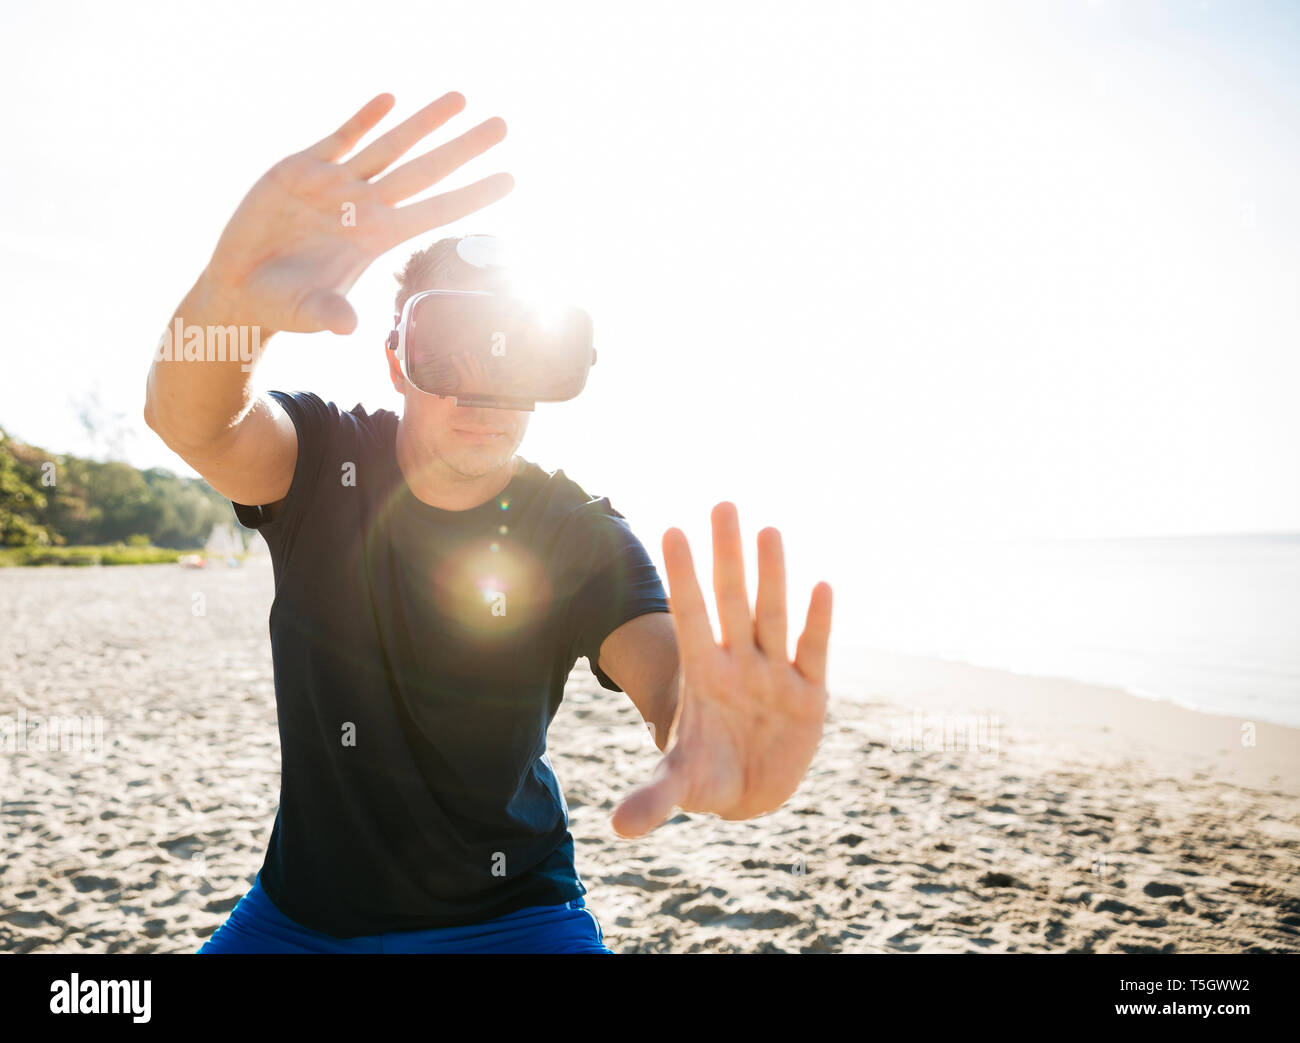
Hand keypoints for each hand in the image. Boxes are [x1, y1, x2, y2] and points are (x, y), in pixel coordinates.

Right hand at [201, 92, 512, 335]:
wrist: (240, 284)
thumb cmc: (282, 304)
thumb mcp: (306, 311)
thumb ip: (328, 314)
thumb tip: (348, 327)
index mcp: (375, 239)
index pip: (435, 211)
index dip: (472, 195)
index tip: (510, 180)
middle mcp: (364, 207)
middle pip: (424, 171)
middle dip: (463, 148)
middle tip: (503, 126)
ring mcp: (336, 184)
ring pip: (390, 146)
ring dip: (424, 122)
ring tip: (461, 98)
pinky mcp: (301, 168)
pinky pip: (339, 138)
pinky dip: (363, 119)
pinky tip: (389, 100)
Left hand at [610, 502, 832, 837]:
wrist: (751, 790)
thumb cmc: (708, 774)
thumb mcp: (680, 785)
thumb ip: (654, 798)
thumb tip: (616, 829)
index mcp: (703, 675)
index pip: (690, 616)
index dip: (683, 578)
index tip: (671, 531)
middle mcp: (739, 664)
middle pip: (733, 601)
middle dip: (727, 557)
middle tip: (723, 505)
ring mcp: (775, 674)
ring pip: (773, 616)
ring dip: (772, 575)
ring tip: (768, 530)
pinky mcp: (809, 694)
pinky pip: (813, 651)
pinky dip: (817, 623)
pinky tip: (821, 586)